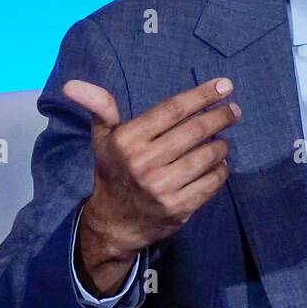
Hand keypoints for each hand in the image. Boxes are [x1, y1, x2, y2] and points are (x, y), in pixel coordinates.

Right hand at [63, 76, 241, 294]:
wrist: (115, 223)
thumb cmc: (114, 172)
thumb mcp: (103, 138)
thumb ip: (100, 108)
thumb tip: (72, 84)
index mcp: (127, 140)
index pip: (172, 110)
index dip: (201, 95)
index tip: (224, 85)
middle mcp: (144, 162)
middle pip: (194, 131)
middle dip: (220, 116)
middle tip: (233, 110)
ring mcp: (163, 187)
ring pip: (207, 156)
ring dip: (222, 144)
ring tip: (223, 139)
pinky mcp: (179, 208)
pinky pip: (212, 182)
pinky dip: (221, 170)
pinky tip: (219, 163)